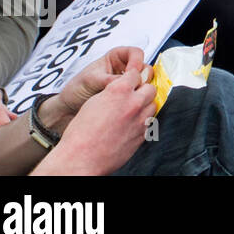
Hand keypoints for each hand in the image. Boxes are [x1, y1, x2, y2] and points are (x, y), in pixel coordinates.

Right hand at [35, 70, 155, 174]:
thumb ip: (111, 92)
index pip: (135, 74)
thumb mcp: (93, 102)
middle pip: (150, 88)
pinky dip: (143, 121)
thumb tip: (119, 89)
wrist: (82, 159)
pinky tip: (131, 124)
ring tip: (132, 110)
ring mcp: (140, 120)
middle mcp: (133, 103)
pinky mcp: (142, 135)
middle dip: (142, 90)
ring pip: (153, 105)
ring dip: (145, 105)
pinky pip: (149, 122)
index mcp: (119, 91)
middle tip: (134, 94)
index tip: (130, 79)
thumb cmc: (81, 134)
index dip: (132, 76)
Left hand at [55, 46, 146, 122]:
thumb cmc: (76, 89)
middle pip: (144, 67)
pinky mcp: (127, 96)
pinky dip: (137, 98)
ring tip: (130, 96)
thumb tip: (126, 80)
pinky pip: (138, 95)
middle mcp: (124, 68)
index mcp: (116, 57)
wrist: (69, 108)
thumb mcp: (91, 80)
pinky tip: (129, 103)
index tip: (131, 73)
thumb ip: (110, 79)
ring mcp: (127, 83)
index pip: (135, 53)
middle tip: (134, 86)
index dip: (136, 62)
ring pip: (144, 82)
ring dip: (140, 89)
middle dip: (141, 76)